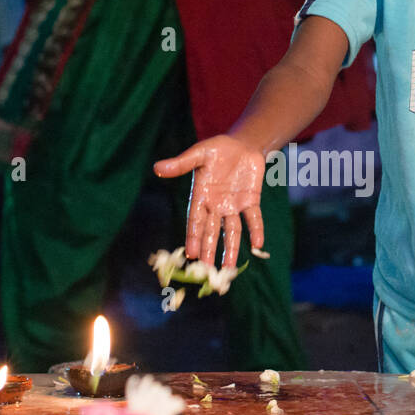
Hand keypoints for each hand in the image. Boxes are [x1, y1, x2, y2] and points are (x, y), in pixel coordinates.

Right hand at [154, 134, 265, 267]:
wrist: (242, 144)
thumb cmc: (216, 149)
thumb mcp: (198, 154)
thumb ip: (181, 163)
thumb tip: (157, 168)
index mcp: (201, 196)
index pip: (196, 220)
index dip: (193, 237)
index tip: (191, 254)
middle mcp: (216, 206)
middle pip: (212, 231)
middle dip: (209, 249)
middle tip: (207, 270)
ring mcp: (234, 206)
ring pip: (232, 231)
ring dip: (231, 248)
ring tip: (229, 268)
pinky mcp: (251, 201)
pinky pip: (253, 218)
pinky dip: (256, 229)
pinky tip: (257, 244)